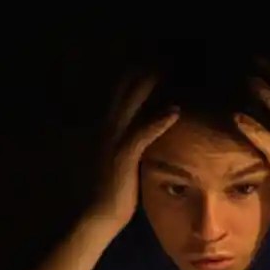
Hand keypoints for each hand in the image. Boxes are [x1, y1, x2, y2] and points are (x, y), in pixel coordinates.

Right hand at [88, 73, 178, 231]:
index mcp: (105, 129)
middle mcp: (106, 129)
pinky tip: (175, 110)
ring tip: (170, 68)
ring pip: (132, 105)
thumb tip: (140, 134)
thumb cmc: (110, 192)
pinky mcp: (124, 158)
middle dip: (144, 71)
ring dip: (151, 86)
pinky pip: (143, 135)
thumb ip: (127, 143)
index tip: (154, 60)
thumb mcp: (118, 161)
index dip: (135, 75)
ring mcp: (113, 142)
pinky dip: (159, 121)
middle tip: (166, 53)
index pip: (121, 94)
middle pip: (125, 91)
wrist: (94, 216)